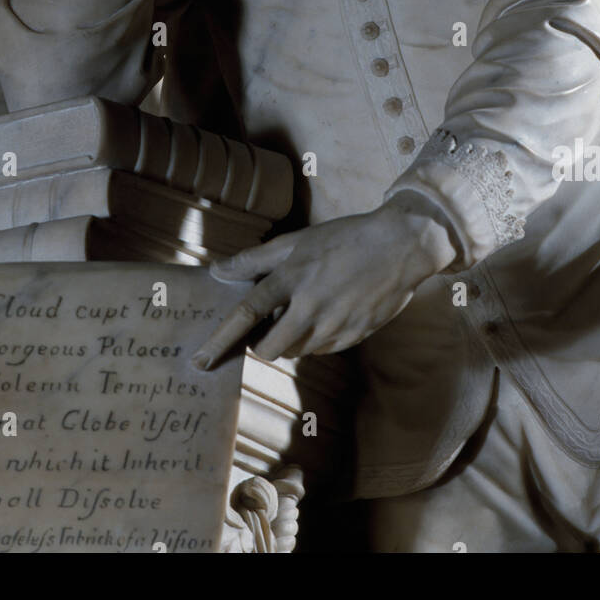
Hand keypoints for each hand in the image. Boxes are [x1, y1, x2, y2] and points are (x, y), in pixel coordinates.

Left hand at [191, 195, 458, 368]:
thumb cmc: (344, 238)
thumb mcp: (297, 240)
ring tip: (307, 307)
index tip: (199, 362)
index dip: (220, 340)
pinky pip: (321, 350)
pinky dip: (314, 338)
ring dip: (290, 338)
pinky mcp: (353, 337)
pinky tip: (328, 312)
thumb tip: (217, 272)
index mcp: (292, 278)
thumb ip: (255, 259)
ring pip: (295, 351)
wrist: (400, 247)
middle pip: (268, 349)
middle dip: (260, 344)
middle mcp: (310, 307)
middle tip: (271, 322)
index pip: (246, 315)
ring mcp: (334, 326)